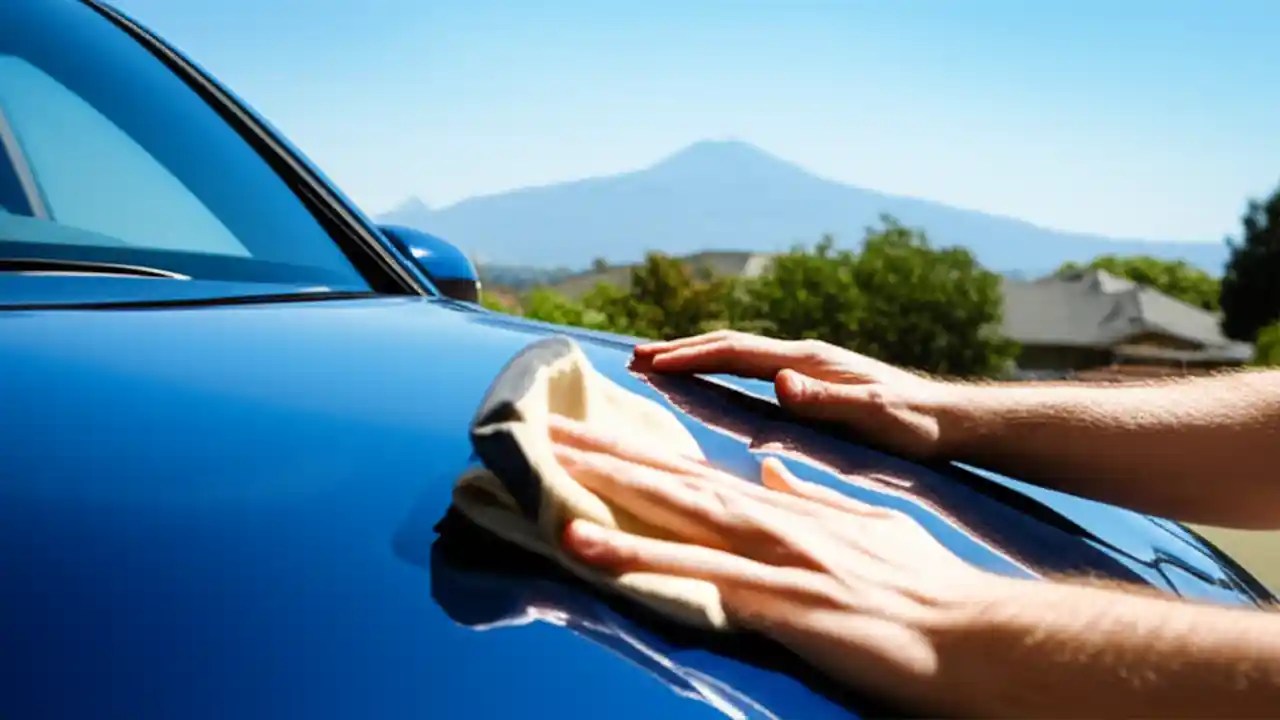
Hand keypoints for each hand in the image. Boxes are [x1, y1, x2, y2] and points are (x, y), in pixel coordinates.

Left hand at [549, 415, 1005, 713]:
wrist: (976, 634)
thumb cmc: (924, 591)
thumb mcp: (866, 527)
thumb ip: (812, 495)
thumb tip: (770, 468)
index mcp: (787, 507)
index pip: (697, 470)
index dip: (638, 449)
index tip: (586, 432)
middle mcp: (773, 517)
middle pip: (673, 476)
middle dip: (605, 452)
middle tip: (540, 428)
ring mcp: (777, 553)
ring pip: (676, 511)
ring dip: (607, 490)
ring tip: (544, 472)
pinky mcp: (783, 596)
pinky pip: (695, 573)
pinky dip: (637, 556)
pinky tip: (586, 547)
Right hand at [633, 331, 960, 458]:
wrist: (948, 420)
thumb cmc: (912, 424)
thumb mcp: (873, 415)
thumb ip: (825, 400)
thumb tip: (778, 381)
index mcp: (807, 360)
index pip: (736, 352)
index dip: (690, 356)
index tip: (649, 362)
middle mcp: (801, 356)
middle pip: (728, 344)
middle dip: (679, 349)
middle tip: (633, 356)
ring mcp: (805, 366)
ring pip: (736, 354)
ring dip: (694, 355)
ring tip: (656, 362)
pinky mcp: (810, 381)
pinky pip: (750, 369)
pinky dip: (718, 368)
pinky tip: (709, 379)